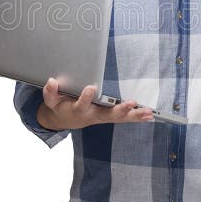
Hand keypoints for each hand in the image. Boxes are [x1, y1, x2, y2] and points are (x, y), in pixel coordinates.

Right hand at [37, 77, 153, 129]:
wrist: (64, 120)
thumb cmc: (60, 108)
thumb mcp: (51, 101)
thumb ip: (51, 92)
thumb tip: (51, 81)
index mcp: (79, 110)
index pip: (82, 104)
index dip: (86, 96)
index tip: (91, 87)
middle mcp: (93, 115)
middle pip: (108, 114)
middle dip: (120, 109)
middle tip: (131, 103)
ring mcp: (103, 117)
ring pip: (120, 118)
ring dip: (134, 115)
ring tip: (147, 112)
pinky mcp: (109, 117)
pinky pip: (124, 119)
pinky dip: (137, 117)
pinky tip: (149, 116)